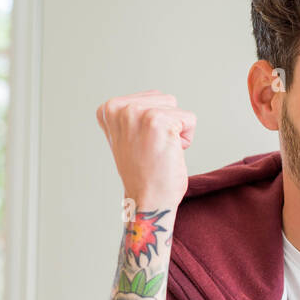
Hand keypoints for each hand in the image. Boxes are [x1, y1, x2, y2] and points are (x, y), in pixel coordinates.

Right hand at [96, 91, 196, 209]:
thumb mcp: (129, 134)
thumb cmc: (143, 173)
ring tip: (159, 151)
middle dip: (168, 125)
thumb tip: (157, 99)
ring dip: (176, 131)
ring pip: (177, 108)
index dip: (155, 124)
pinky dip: (186, 139)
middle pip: (166, 100)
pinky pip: (189, 119)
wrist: (147, 200)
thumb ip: (135, 115)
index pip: (152, 98)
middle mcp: (119, 108)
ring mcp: (136, 113)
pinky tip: (168, 154)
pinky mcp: (157, 121)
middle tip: (152, 150)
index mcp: (109, 109)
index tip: (142, 146)